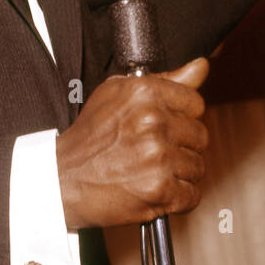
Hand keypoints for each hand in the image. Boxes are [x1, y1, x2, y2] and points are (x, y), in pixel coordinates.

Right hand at [55, 57, 209, 230]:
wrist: (63, 179)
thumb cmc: (90, 137)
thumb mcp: (119, 94)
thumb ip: (166, 80)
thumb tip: (201, 66)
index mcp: (145, 93)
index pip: (196, 103)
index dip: (183, 117)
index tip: (166, 127)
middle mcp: (153, 122)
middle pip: (200, 136)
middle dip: (182, 147)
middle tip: (154, 152)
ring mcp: (158, 157)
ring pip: (198, 166)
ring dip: (179, 173)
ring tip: (150, 171)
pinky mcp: (160, 189)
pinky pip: (192, 194)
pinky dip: (177, 198)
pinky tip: (154, 189)